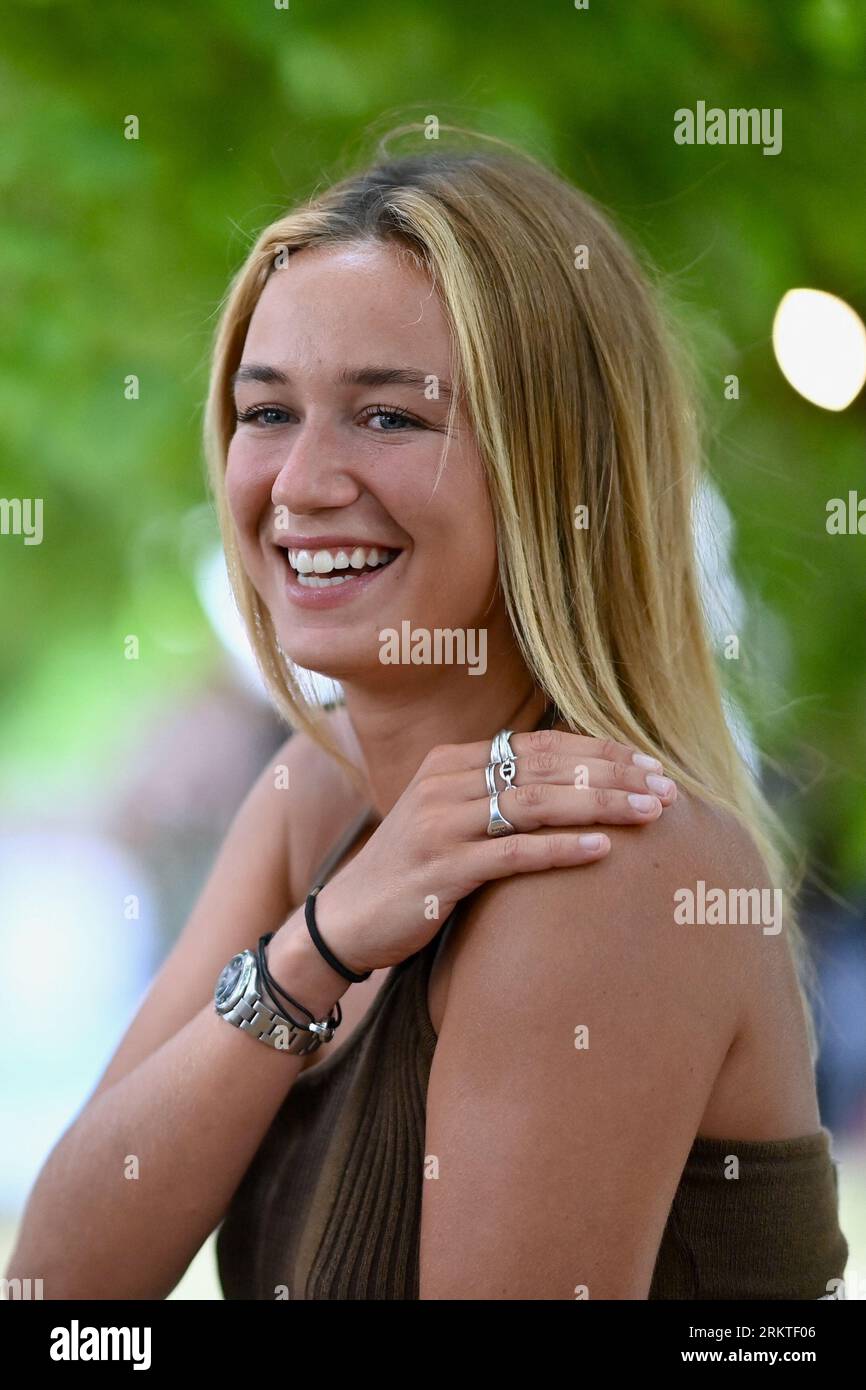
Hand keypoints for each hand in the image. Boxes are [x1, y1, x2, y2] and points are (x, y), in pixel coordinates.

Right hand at [310, 728, 676, 974]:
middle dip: (613, 775)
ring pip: (536, 803)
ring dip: (600, 805)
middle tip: (668, 787)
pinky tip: (604, 850)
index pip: (540, 744)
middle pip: (546, 768)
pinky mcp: (441, 870)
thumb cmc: (413, 871)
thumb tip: (573, 785)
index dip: (598, 751)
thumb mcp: (449, 818)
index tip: (650, 763)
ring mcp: (440, 825)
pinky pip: (513, 854)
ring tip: (651, 812)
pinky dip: (561, 849)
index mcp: (450, 761)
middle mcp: (444, 783)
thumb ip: (497, 796)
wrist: (347, 920)